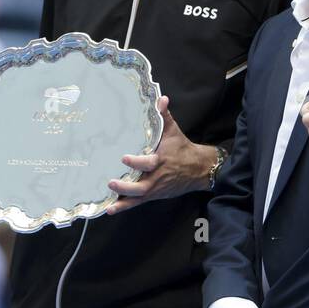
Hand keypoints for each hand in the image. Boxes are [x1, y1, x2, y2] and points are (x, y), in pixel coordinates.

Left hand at [108, 95, 216, 213]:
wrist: (199, 169)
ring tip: (109, 199)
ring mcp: (156, 188)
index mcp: (162, 160)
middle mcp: (158, 176)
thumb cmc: (182, 148)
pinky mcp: (154, 195)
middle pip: (142, 185)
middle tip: (112, 182)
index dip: (137, 162)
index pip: (149, 163)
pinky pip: (138, 202)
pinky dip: (124, 206)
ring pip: (139, 196)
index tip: (124, 158)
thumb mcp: (174, 131)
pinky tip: (110, 209)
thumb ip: (164, 116)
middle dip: (127, 185)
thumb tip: (161, 98)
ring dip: (123, 198)